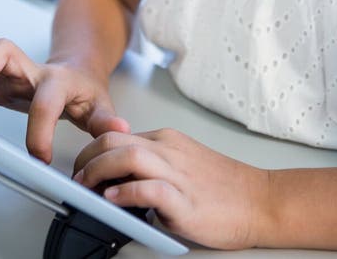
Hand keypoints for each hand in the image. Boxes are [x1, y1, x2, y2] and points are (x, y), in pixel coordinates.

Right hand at [0, 39, 129, 162]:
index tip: (37, 155)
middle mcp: (32, 69)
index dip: (41, 129)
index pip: (47, 100)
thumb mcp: (100, 106)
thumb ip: (106, 120)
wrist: (78, 70)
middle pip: (7, 52)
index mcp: (58, 82)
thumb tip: (121, 129)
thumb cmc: (84, 91)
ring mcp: (14, 67)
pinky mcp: (0, 72)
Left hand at [72, 128, 272, 249]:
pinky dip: (127, 193)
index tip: (81, 168)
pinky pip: (149, 189)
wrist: (261, 200)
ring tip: (86, 187)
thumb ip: (154, 165)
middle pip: (115, 139)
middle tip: (75, 178)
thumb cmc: (225, 188)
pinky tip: (114, 202)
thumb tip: (120, 180)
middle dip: (86, 157)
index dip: (92, 151)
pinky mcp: (185, 199)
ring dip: (98, 171)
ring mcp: (177, 173)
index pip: (117, 134)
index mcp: (167, 141)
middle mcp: (168, 150)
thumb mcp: (183, 165)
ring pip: (127, 157)